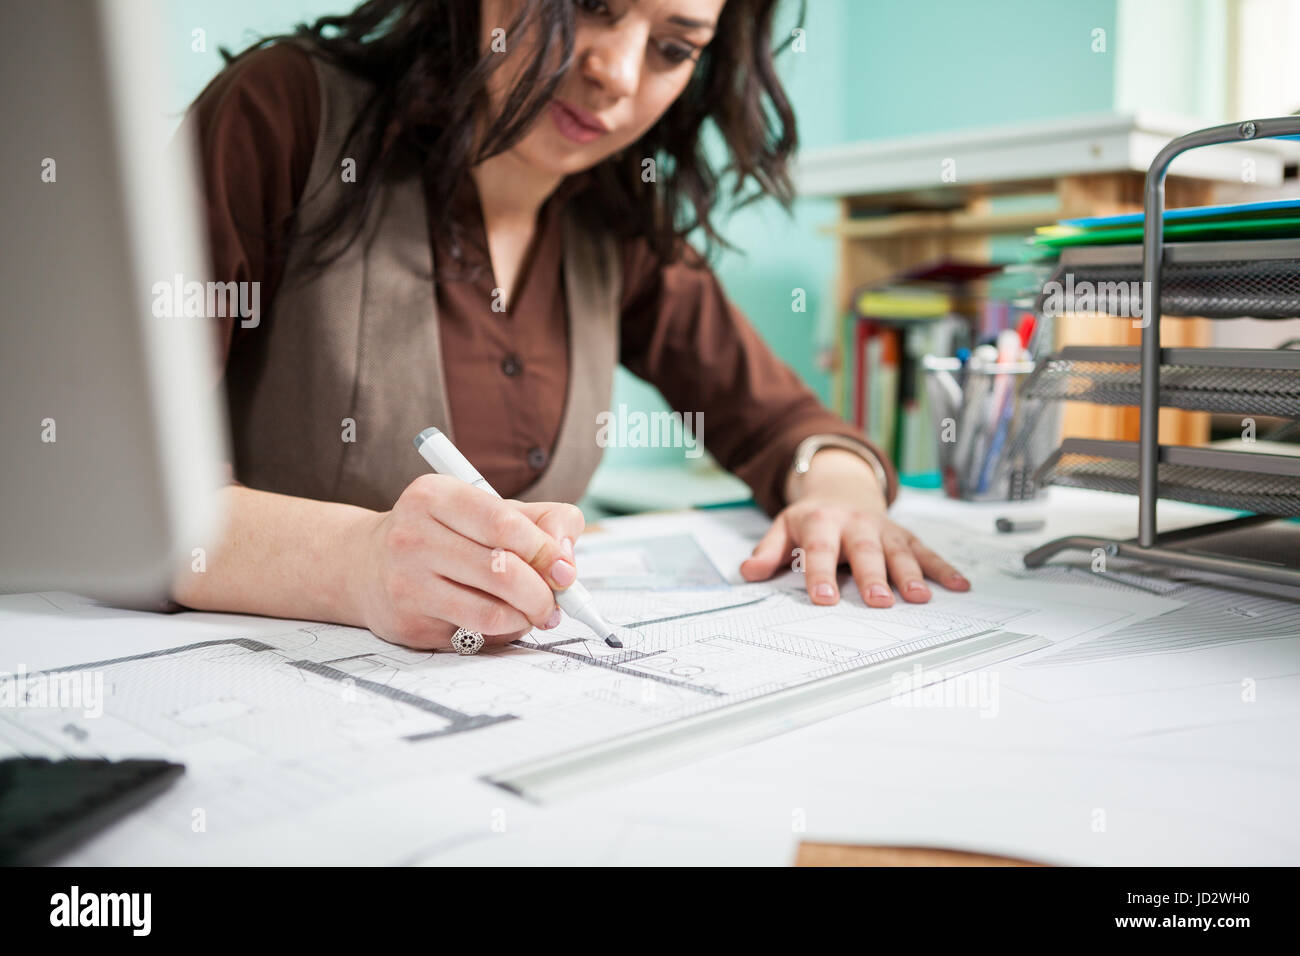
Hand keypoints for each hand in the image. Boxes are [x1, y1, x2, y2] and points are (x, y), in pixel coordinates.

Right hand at [350, 474, 584, 648]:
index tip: (565, 570)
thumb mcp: (488, 509)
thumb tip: (566, 562)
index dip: (545, 551)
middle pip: (502, 571)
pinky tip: (501, 621)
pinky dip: (502, 632)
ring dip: (526, 618)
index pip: (504, 523)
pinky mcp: (408, 623)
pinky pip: (474, 635)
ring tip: (535, 613)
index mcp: (434, 495)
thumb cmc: (444, 533)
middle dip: (543, 593)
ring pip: (490, 611)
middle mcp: (413, 535)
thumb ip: (541, 522)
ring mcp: (406, 582)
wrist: (366, 565)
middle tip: (556, 602)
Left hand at [739, 448, 968, 605]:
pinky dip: (944, 568)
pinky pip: (927, 552)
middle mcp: (856, 524)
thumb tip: (747, 572)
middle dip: (873, 577)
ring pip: (899, 552)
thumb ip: (768, 552)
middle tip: (878, 601)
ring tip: (920, 597)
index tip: (823, 599)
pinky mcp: (905, 536)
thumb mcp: (782, 528)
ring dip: (912, 574)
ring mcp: (884, 530)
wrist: (842, 488)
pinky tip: (959, 586)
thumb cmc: (811, 519)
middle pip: (864, 552)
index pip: (820, 550)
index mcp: (822, 523)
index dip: (820, 574)